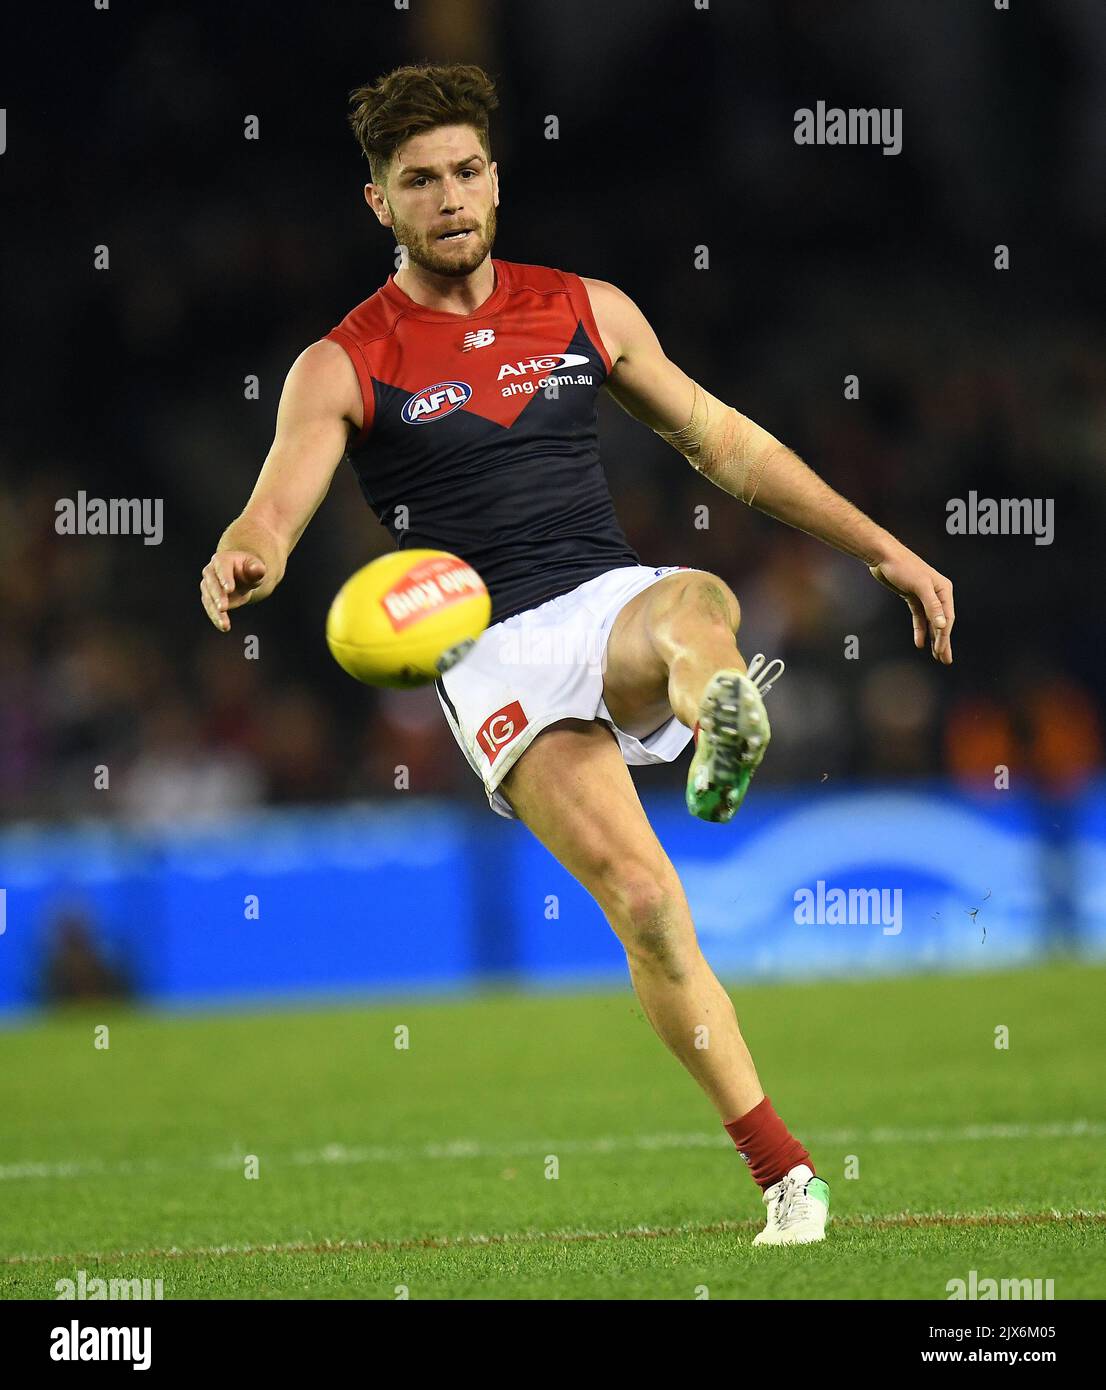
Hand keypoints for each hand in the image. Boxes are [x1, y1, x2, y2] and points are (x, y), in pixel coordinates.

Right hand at [200, 551, 266, 631]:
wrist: (244, 576)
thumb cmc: (250, 570)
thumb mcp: (256, 568)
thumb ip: (257, 569)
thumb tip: (258, 569)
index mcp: (222, 560)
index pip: (222, 568)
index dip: (225, 578)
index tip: (229, 589)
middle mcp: (210, 572)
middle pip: (212, 584)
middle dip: (218, 596)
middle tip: (223, 607)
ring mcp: (207, 586)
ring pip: (209, 599)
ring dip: (215, 612)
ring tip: (224, 624)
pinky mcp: (209, 598)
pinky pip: (211, 609)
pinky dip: (217, 618)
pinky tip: (224, 627)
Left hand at [868, 548, 954, 663]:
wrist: (883, 556)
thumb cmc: (903, 567)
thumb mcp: (919, 586)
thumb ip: (932, 606)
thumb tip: (943, 626)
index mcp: (944, 589)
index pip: (947, 618)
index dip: (944, 637)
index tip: (941, 652)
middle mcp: (937, 593)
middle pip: (942, 622)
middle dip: (943, 642)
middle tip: (945, 660)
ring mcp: (924, 596)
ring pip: (931, 621)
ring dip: (933, 638)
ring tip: (936, 655)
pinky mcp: (911, 597)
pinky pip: (919, 617)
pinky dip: (920, 629)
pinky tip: (920, 642)